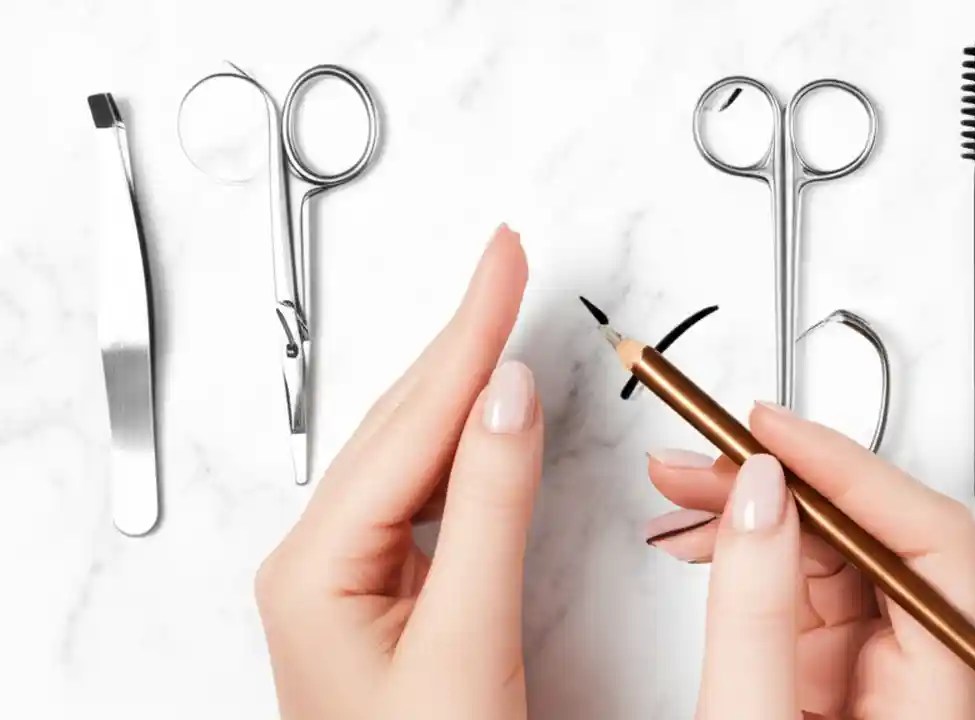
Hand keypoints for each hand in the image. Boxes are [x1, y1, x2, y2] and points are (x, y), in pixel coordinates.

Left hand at [255, 226, 542, 718]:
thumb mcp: (467, 640)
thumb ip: (489, 509)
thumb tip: (508, 398)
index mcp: (318, 564)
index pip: (411, 422)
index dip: (468, 333)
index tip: (503, 266)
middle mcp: (320, 558)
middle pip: (401, 419)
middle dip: (459, 334)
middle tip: (503, 263)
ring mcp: (350, 571)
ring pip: (411, 445)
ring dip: (461, 374)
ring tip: (498, 310)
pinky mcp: (386, 585)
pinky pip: (427, 485)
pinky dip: (467, 435)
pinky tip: (485, 407)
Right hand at [645, 404, 974, 718]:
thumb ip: (757, 617)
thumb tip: (759, 496)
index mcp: (939, 693)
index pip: (929, 539)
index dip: (849, 469)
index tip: (771, 433)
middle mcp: (920, 669)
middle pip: (873, 530)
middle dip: (780, 477)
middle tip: (702, 454)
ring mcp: (873, 664)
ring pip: (828, 544)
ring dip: (753, 504)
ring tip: (679, 488)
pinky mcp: (828, 665)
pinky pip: (795, 577)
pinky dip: (744, 547)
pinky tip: (698, 534)